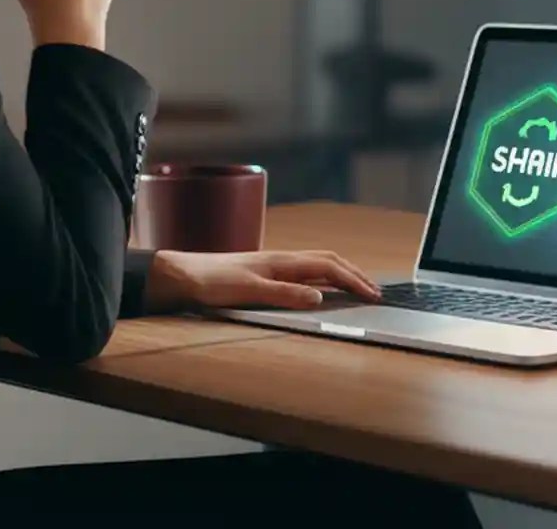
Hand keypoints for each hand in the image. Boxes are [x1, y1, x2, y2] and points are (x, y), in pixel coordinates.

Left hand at [144, 251, 383, 312]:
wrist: (181, 274)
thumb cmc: (211, 282)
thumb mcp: (249, 291)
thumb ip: (285, 293)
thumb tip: (320, 297)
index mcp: (283, 261)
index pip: (329, 267)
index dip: (354, 281)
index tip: (373, 296)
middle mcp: (283, 259)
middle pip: (329, 260)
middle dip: (355, 274)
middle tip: (375, 291)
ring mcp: (275, 264)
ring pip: (318, 263)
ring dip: (342, 273)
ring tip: (358, 287)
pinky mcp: (266, 271)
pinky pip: (305, 270)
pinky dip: (324, 276)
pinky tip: (323, 287)